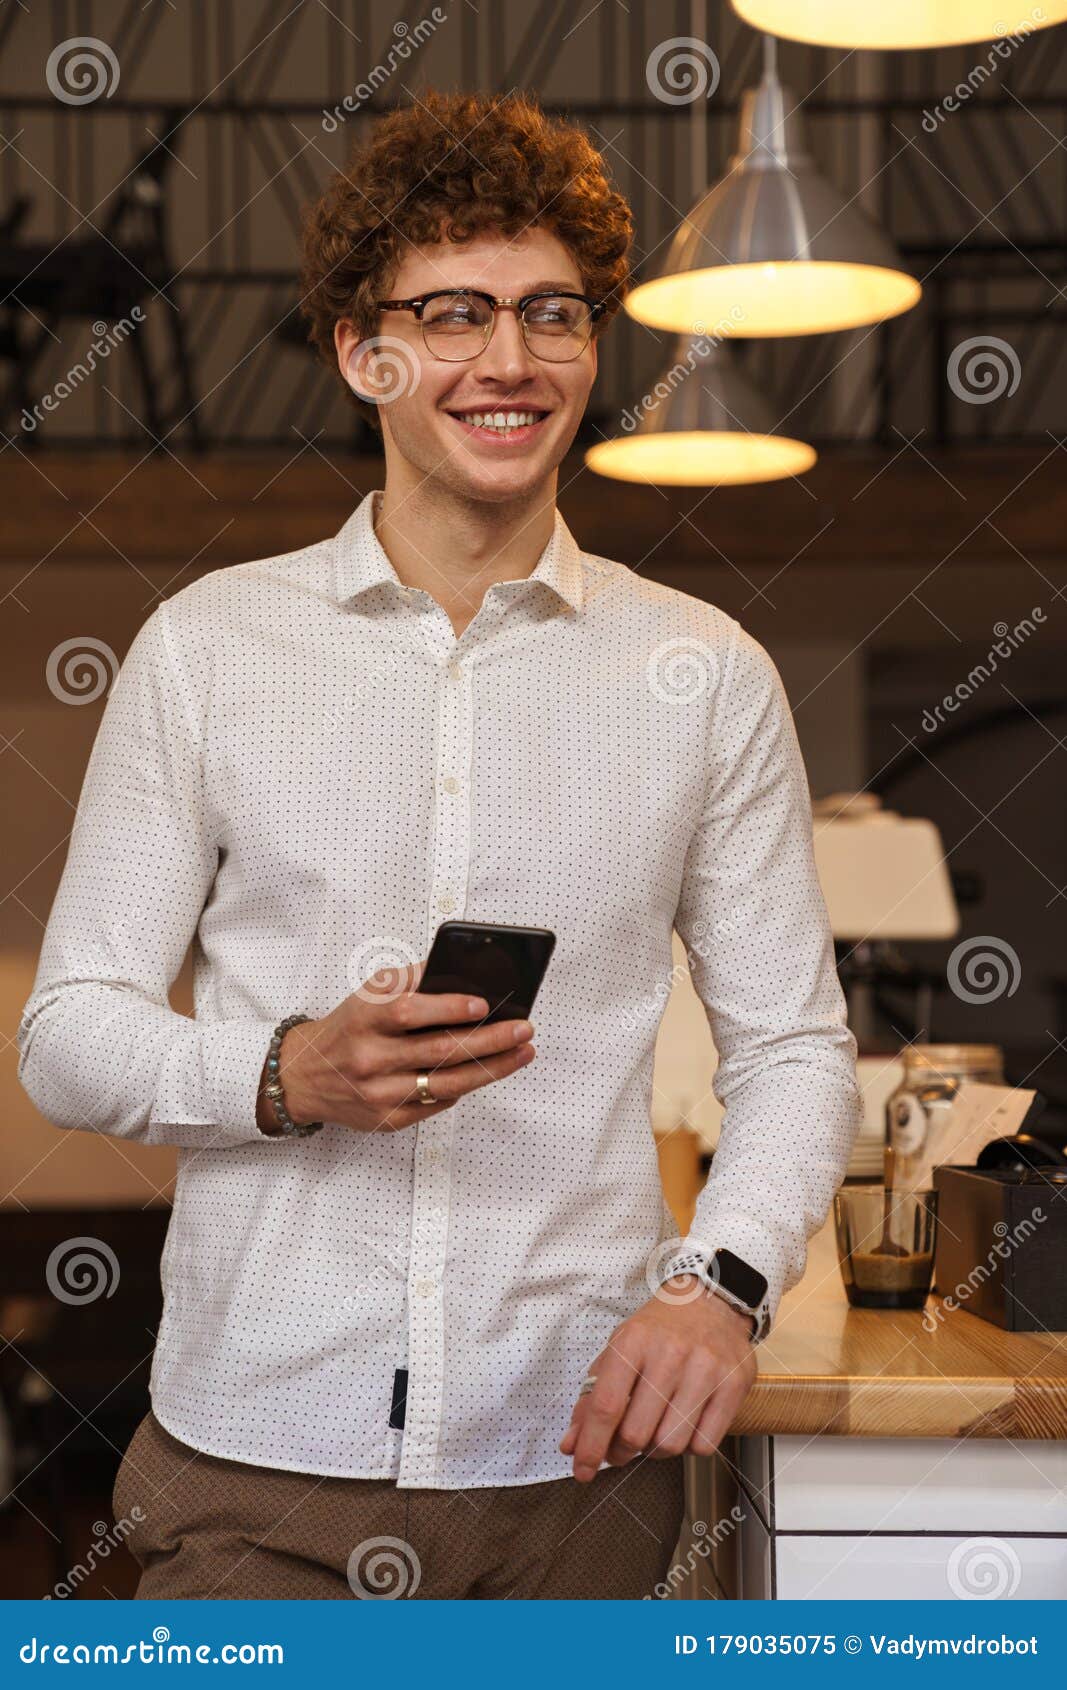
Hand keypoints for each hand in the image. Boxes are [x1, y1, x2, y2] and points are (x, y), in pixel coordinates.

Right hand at [259, 960, 535, 1134]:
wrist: (305, 1075)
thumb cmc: (348, 1027)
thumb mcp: (369, 993)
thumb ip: (411, 980)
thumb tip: (462, 971)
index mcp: (364, 1020)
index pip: (409, 1013)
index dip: (448, 1008)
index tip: (484, 1004)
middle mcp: (370, 1058)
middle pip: (439, 1051)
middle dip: (490, 1040)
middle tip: (524, 1029)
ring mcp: (379, 1093)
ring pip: (447, 1083)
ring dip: (492, 1069)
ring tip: (522, 1052)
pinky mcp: (388, 1120)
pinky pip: (438, 1105)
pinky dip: (465, 1087)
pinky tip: (488, 1072)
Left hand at [558, 1276, 757, 1481]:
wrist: (710, 1299)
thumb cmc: (660, 1329)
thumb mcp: (619, 1348)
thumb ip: (591, 1397)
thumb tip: (572, 1445)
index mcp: (633, 1341)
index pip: (606, 1406)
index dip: (590, 1446)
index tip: (582, 1469)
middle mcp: (669, 1354)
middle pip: (636, 1432)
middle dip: (622, 1451)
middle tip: (621, 1447)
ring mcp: (705, 1369)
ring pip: (670, 1444)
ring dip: (656, 1450)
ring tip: (656, 1429)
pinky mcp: (734, 1384)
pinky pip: (704, 1444)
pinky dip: (688, 1446)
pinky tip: (684, 1424)